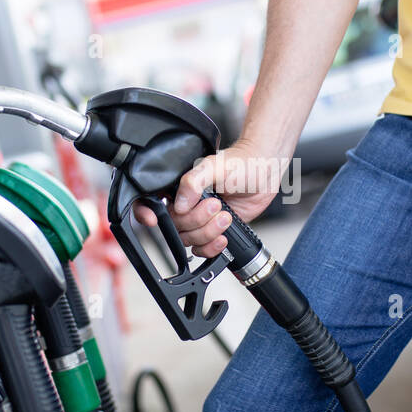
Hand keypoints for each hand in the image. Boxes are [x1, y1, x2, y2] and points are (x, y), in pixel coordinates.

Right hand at [135, 142, 283, 257]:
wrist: (265, 173)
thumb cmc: (242, 162)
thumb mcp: (215, 165)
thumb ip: (194, 181)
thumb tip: (180, 203)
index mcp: (179, 186)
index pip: (151, 201)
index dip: (146, 213)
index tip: (155, 220)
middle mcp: (187, 203)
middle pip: (175, 226)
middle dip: (197, 220)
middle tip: (216, 205)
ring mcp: (200, 219)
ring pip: (189, 239)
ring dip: (208, 232)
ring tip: (225, 216)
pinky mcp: (213, 230)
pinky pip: (202, 249)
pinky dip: (212, 247)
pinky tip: (223, 236)